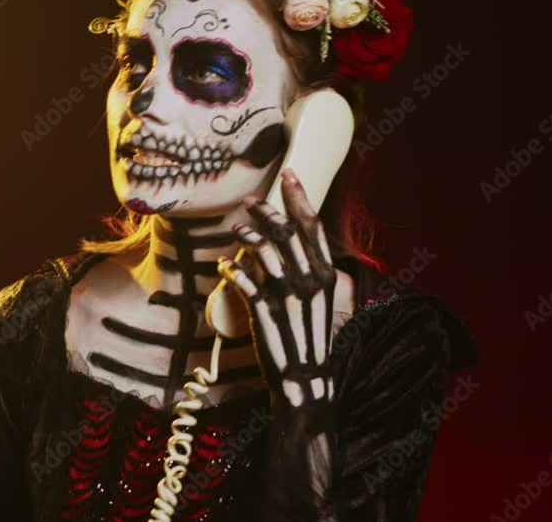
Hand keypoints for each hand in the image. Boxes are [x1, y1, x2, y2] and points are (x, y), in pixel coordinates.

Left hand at [218, 169, 336, 409]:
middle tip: (250, 203)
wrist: (304, 376)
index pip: (313, 226)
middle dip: (265, 211)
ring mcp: (287, 294)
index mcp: (326, 274)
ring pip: (263, 250)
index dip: (300, 198)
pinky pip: (242, 279)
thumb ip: (309, 271)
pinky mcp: (264, 310)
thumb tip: (286, 245)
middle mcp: (309, 280)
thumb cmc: (309, 336)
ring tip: (236, 230)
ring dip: (246, 235)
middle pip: (285, 231)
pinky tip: (225, 265)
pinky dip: (231, 268)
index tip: (289, 176)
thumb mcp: (320, 300)